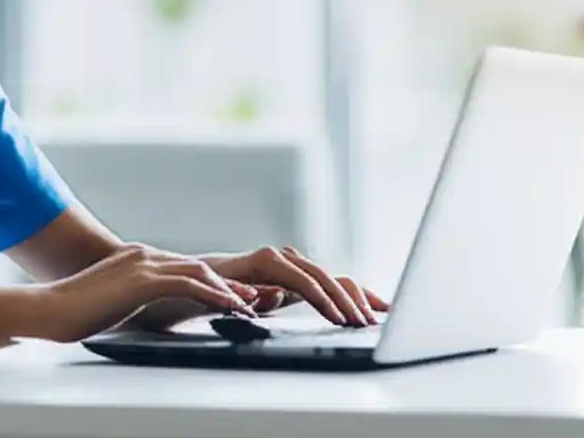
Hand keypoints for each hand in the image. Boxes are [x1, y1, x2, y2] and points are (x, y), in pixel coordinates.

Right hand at [32, 243, 259, 342]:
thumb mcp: (113, 302)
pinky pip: (189, 285)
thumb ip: (134, 300)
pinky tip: (232, 307)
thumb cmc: (74, 313)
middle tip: (254, 299)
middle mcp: (142, 255)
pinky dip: (215, 295)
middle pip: (198, 266)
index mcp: (136, 258)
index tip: (235, 296)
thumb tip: (148, 315)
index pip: (184, 267)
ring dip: (229, 290)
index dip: (213, 282)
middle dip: (229, 283)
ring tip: (251, 305)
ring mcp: (142, 264)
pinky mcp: (142, 280)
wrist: (48, 311)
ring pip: (199, 272)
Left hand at [204, 246, 389, 325]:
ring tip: (375, 319)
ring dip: (355, 299)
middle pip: (324, 277)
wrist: (204, 277)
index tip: (339, 320)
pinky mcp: (302, 276)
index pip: (304, 280)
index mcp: (267, 259)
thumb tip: (276, 292)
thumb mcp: (222, 292)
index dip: (324, 300)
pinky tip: (378, 306)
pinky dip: (355, 294)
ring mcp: (295, 265)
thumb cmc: (210, 287)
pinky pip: (333, 283)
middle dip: (346, 301)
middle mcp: (285, 257)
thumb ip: (247, 294)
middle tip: (364, 325)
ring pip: (333, 278)